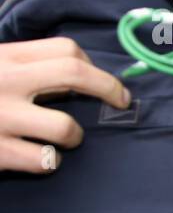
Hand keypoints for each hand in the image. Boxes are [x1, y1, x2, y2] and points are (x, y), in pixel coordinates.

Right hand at [0, 37, 131, 172]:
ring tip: (63, 140)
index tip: (103, 80)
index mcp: (4, 58)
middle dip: (110, 89)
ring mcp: (0, 117)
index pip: (66, 50)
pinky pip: (45, 161)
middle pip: (76, 75)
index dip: (93, 66)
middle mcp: (5, 82)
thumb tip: (76, 73)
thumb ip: (21, 67)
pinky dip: (48, 162)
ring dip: (73, 137)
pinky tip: (37, 157)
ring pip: (66, 129)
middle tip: (121, 101)